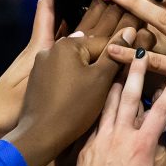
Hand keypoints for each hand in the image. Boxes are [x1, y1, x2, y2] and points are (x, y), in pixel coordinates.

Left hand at [5, 27, 134, 165]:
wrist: (40, 135)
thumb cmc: (74, 108)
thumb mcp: (101, 80)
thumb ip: (115, 55)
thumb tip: (129, 30)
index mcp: (67, 44)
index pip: (103, 44)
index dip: (117, 60)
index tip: (124, 77)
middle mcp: (50, 49)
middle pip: (87, 53)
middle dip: (100, 68)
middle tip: (107, 90)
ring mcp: (40, 65)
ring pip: (74, 65)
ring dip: (86, 76)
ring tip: (92, 97)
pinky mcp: (36, 80)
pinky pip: (61, 76)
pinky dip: (71, 84)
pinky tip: (75, 99)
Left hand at [71, 52, 165, 165]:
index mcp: (141, 146)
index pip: (159, 111)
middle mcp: (120, 136)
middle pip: (129, 96)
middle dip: (137, 71)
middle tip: (141, 51)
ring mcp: (101, 139)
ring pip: (108, 104)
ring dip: (116, 84)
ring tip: (119, 67)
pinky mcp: (87, 146)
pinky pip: (96, 121)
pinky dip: (100, 107)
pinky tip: (101, 100)